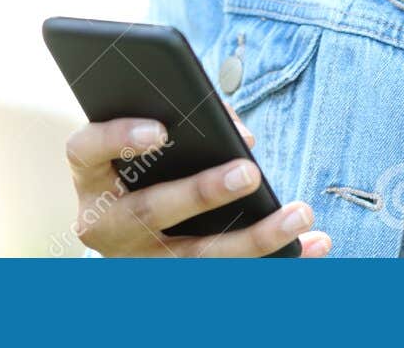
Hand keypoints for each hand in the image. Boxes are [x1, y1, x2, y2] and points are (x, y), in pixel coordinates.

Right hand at [63, 100, 331, 256]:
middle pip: (154, 209)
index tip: (161, 130)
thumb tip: (243, 135)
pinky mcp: (177, 282)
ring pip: (200, 256)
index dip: (119, 138)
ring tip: (300, 214)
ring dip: (257, 237)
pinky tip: (315, 245)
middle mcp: (109, 225)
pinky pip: (230, 276)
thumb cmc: (140, 165)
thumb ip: (183, 121)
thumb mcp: (139, 142)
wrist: (123, 228)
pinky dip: (280, 262)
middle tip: (249, 172)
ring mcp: (142, 261)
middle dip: (204, 192)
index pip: (88, 150)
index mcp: (91, 177)